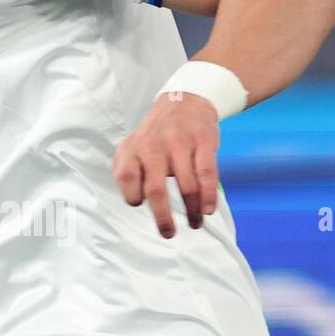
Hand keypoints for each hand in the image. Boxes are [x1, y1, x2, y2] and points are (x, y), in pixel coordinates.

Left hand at [111, 92, 220, 237]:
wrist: (183, 101)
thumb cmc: (155, 135)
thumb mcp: (132, 146)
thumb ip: (126, 171)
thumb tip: (133, 203)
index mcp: (133, 149)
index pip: (125, 177)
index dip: (132, 195)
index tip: (142, 206)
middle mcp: (154, 147)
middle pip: (155, 189)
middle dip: (163, 216)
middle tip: (168, 233)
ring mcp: (179, 144)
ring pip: (186, 186)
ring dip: (191, 211)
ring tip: (195, 223)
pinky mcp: (203, 142)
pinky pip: (207, 174)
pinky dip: (209, 196)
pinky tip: (208, 209)